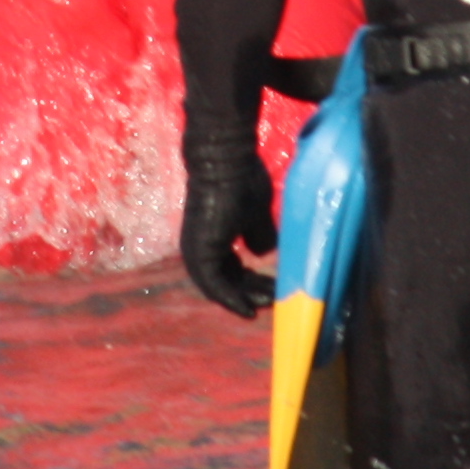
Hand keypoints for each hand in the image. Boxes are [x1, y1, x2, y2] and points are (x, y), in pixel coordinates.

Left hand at [177, 125, 274, 318]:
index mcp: (210, 239)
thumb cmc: (242, 180)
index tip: (272, 291)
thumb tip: (262, 253)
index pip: (229, 270)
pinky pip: (214, 285)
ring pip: (219, 287)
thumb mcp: (257, 214)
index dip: (250, 283)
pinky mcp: (199, 252)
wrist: (225, 160)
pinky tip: (249, 308)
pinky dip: (231, 299)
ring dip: (243, 298)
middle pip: (224, 281)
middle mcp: (199, 248)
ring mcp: (196, 251)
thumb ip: (258, 235)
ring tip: (266, 303)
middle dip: (250, 292)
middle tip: (273, 299)